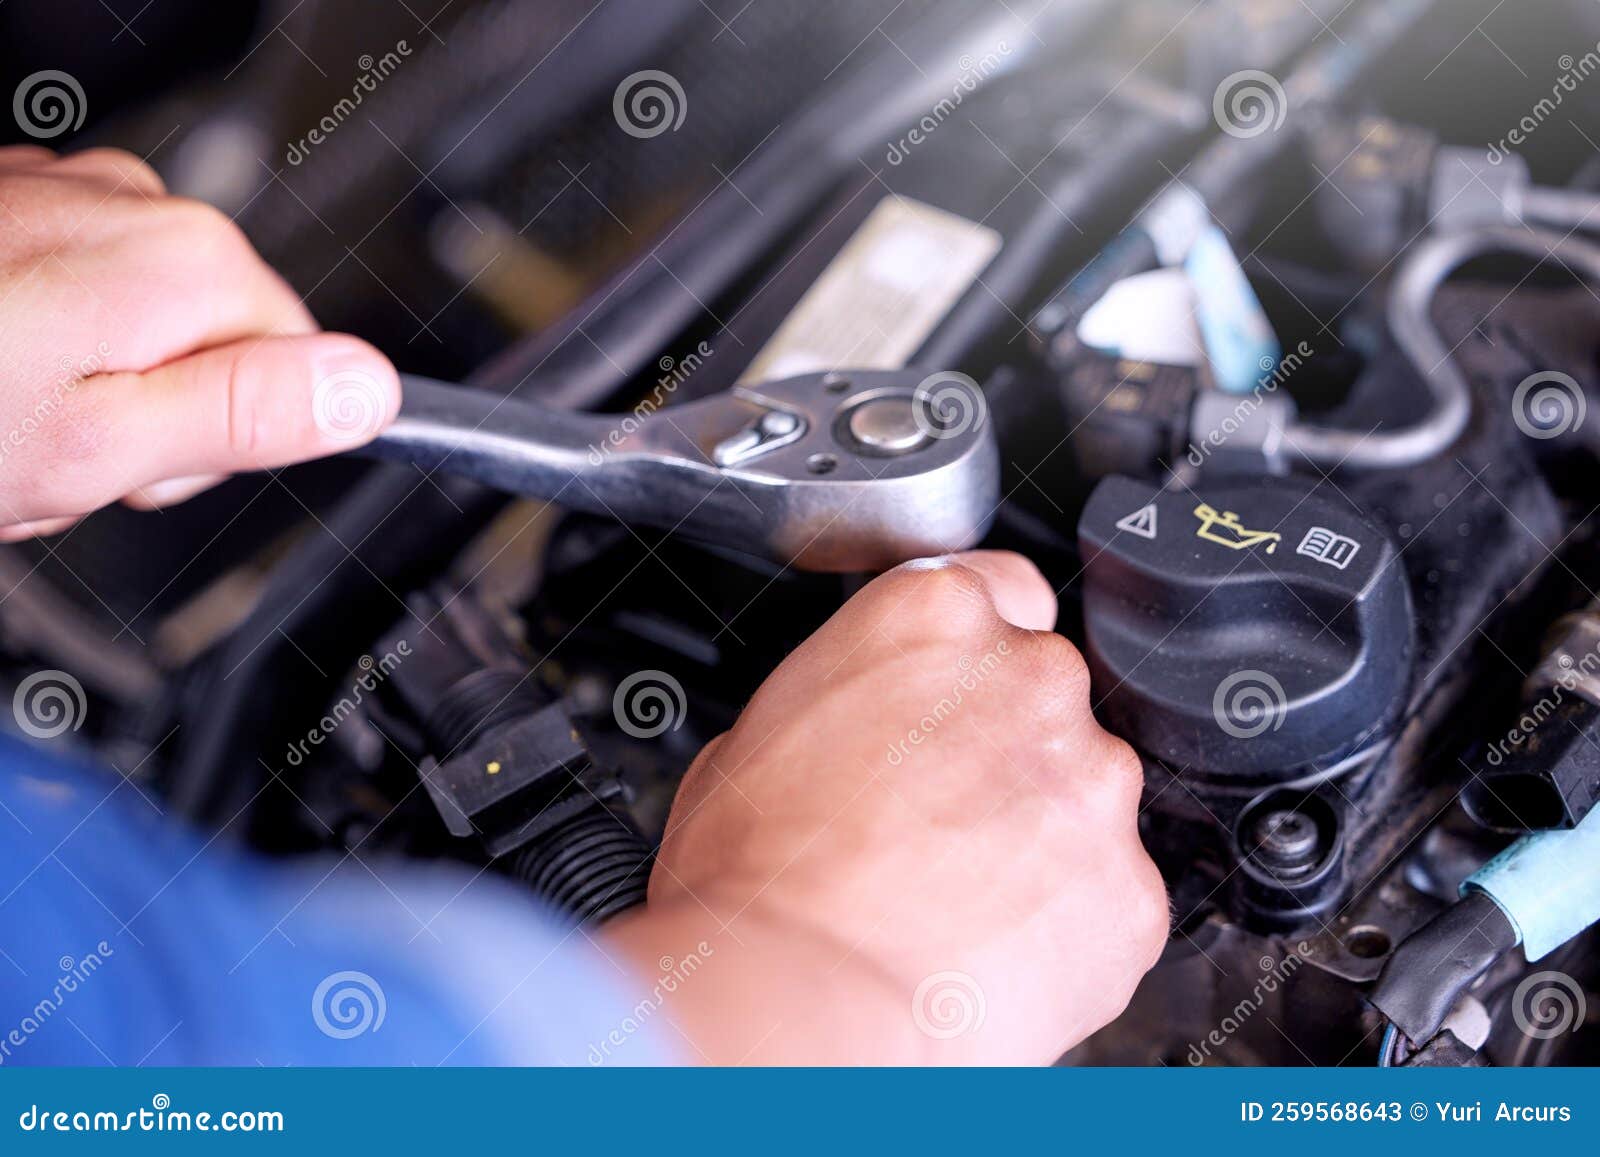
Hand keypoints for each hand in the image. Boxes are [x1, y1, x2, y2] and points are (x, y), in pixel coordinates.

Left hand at [0, 145, 399, 538]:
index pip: (294, 370)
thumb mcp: (103, 445)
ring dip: (82, 383)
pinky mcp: (13, 202)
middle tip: (57, 449)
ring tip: (9, 414)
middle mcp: (141, 205)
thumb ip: (249, 414)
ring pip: (137, 321)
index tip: (145, 459)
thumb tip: (370, 392)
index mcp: (192, 264)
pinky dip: (34, 339)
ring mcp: (69, 194)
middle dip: (145, 413)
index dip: (221, 439)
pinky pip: (68, 289)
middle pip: (216, 342)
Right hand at [606, 552, 1168, 1064]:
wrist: (803, 1007)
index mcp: (930, 618)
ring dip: (1040, 833)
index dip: (979, 650)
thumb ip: (840, 703)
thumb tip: (852, 731)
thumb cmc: (758, 884)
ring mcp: (1093, 782)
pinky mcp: (1131, 887)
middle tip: (936, 818)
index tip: (966, 691)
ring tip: (958, 899)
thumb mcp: (754, 742)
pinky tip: (995, 949)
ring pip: (1085, 794)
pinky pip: (1111, 892)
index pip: (1002, 588)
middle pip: (1044, 693)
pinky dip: (1070, 920)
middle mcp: (1030, 678)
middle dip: (1005, 748)